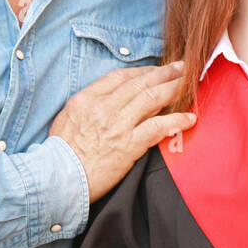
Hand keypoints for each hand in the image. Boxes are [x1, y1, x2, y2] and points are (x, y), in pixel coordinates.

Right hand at [49, 61, 196, 201]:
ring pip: (153, 99)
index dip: (142, 71)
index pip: (120, 77)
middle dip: (165, 73)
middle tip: (182, 67)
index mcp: (86, 99)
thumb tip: (109, 99)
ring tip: (189, 83)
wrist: (58, 179)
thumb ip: (87, 105)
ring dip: (174, 88)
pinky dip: (176, 120)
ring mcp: (118, 126)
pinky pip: (159, 127)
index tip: (156, 70)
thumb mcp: (66, 118)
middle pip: (141, 83)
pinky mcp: (129, 145)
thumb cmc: (61, 153)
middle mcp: (103, 108)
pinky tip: (189, 118)